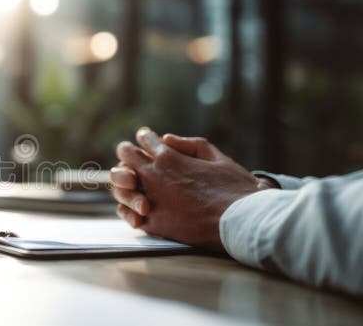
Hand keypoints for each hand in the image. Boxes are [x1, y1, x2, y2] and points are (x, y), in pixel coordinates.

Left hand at [110, 127, 264, 249]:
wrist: (241, 223)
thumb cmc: (235, 189)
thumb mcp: (218, 158)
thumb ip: (190, 145)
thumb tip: (166, 138)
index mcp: (170, 158)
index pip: (145, 139)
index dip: (145, 138)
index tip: (147, 140)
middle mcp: (154, 176)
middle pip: (126, 157)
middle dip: (128, 155)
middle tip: (132, 159)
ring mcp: (150, 199)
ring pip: (121, 186)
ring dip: (125, 183)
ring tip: (133, 184)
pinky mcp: (152, 223)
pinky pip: (128, 214)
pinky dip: (130, 210)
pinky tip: (139, 209)